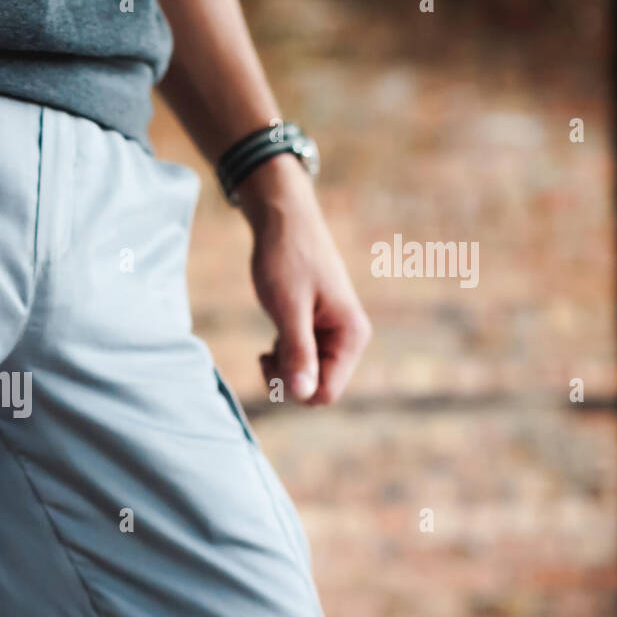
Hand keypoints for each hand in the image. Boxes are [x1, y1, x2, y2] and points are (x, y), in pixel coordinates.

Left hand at [239, 155, 371, 404]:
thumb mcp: (287, 309)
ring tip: (269, 342)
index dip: (294, 388)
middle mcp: (349, 339)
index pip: (326, 393)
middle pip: (316, 388)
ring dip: (283, 367)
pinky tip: (273, 340)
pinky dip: (283, 356)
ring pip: (307, 377)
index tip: (269, 362)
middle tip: (265, 353)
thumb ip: (298, 353)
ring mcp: (334, 336)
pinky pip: (301, 362)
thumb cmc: (286, 259)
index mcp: (351, 335)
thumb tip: (302, 394)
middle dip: (288, 378)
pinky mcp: (318, 331)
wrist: (283, 221)